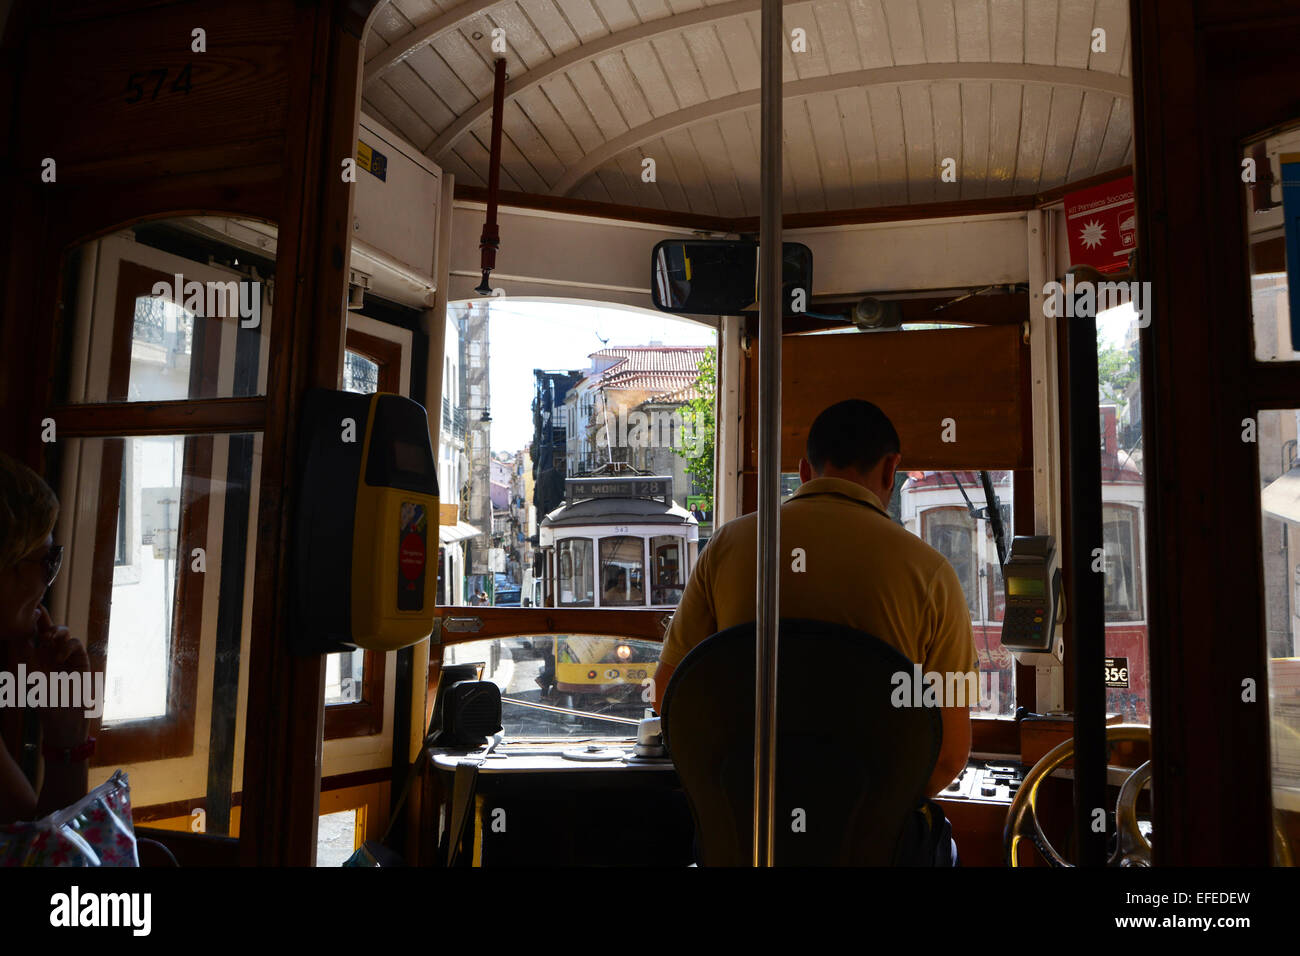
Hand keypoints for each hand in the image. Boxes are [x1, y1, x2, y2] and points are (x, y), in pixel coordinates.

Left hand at [30, 607, 91, 747]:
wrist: (63, 718)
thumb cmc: (43, 701)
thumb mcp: (27, 675)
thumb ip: (23, 653)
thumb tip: (21, 632)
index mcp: (35, 657)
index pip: (33, 634)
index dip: (33, 620)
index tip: (31, 609)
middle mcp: (51, 654)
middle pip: (50, 629)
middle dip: (46, 619)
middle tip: (40, 613)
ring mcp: (67, 657)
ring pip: (64, 633)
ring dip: (56, 632)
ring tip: (48, 640)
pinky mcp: (80, 661)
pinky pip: (75, 645)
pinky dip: (67, 647)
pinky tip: (59, 657)